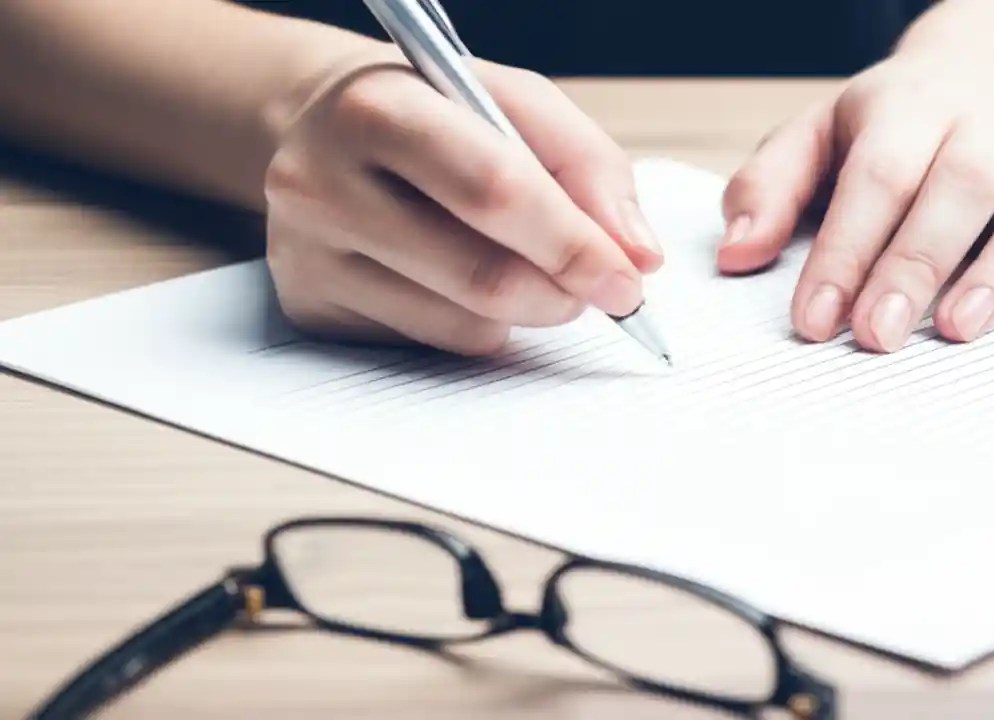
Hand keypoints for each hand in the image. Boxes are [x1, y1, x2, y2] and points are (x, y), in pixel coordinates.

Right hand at [264, 51, 661, 354]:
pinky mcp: (310, 308)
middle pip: (480, 275)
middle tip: (599, 289)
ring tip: (522, 265)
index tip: (627, 278)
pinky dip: (476, 324)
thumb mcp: (512, 101)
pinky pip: (431, 345)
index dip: (573, 243)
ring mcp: (309, 255)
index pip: (494, 190)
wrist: (312, 122)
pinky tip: (458, 278)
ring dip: (525, 311)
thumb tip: (636, 256)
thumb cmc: (430, 110)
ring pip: (463, 325)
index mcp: (380, 108)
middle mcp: (323, 184)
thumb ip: (588, 166)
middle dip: (562, 292)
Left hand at [719, 53, 993, 350]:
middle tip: (877, 337)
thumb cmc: (896, 123)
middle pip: (955, 188)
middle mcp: (983, 126)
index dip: (844, 251)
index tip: (814, 320)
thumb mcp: (819, 134)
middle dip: (914, 266)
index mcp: (907, 109)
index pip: (875, 178)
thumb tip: (734, 254)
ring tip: (957, 330)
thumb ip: (769, 188)